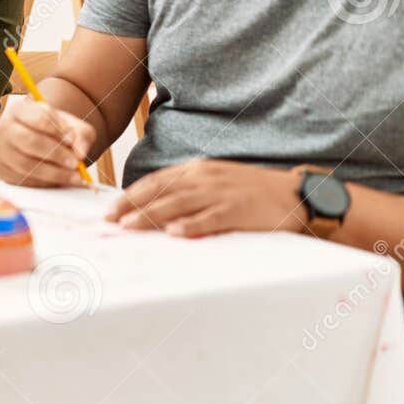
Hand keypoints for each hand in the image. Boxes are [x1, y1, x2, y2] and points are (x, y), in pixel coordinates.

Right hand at [0, 98, 97, 186]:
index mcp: (20, 109)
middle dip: (55, 154)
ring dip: (53, 173)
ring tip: (74, 176)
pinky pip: (23, 179)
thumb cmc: (55, 131)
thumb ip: (80, 136)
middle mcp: (4, 128)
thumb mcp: (72, 126)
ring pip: (26, 164)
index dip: (57, 130)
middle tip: (75, 163)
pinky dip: (45, 183)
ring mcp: (0, 151)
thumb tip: (80, 153)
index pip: (38, 118)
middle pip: (29, 142)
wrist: (40, 139)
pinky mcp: (2, 170)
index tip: (72, 139)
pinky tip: (61, 181)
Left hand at [106, 159, 306, 236]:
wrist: (295, 193)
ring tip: (129, 227)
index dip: (131, 195)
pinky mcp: (238, 210)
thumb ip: (186, 191)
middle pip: (161, 191)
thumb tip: (153, 207)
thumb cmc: (250, 192)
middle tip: (109, 220)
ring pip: (179, 204)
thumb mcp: (214, 182)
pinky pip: (210, 218)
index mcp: (196, 170)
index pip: (156, 181)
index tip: (110, 209)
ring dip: (151, 216)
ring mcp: (220, 193)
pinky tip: (174, 233)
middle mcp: (204, 178)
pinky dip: (191, 225)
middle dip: (132, 205)